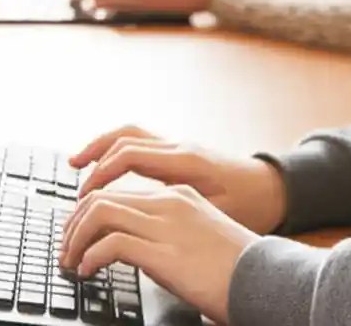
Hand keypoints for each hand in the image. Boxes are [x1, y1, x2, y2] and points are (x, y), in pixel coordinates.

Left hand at [58, 185, 256, 324]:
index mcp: (179, 195)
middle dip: (74, 224)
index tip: (77, 233)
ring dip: (76, 238)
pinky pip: (110, 244)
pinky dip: (90, 256)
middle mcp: (170, 202)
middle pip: (102, 197)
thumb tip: (134, 247)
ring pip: (99, 213)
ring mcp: (166, 224)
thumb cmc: (239, 267)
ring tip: (71, 260)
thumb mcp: (200, 238)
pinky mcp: (163, 252)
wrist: (267, 279)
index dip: (89, 212)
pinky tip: (89, 270)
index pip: (119, 192)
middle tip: (65, 248)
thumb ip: (169, 233)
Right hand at [68, 126, 287, 234]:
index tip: (86, 196)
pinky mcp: (178, 153)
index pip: (131, 155)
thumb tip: (141, 217)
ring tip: (77, 165)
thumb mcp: (218, 212)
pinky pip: (140, 143)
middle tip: (75, 182)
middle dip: (94, 157)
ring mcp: (178, 146)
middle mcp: (179, 147)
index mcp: (186, 160)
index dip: (102, 173)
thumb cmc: (252, 204)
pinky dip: (117, 151)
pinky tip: (105, 169)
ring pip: (130, 134)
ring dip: (101, 147)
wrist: (275, 188)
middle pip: (125, 137)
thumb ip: (180, 210)